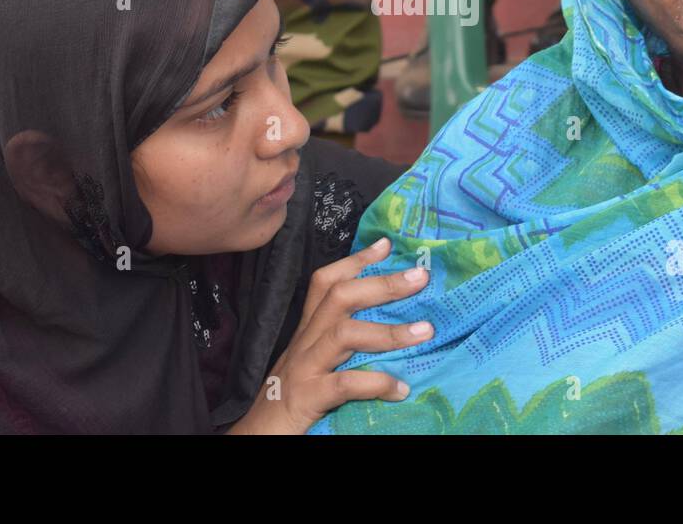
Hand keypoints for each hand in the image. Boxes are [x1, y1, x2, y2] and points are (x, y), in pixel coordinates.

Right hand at [228, 236, 432, 433]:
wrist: (257, 437)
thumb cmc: (290, 402)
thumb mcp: (315, 365)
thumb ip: (343, 347)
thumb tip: (390, 332)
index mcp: (308, 333)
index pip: (326, 284)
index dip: (355, 261)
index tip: (387, 244)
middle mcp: (304, 343)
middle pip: (339, 297)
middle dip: (381, 283)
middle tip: (420, 277)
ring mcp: (303, 369)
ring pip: (343, 333)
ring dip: (388, 331)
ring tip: (425, 331)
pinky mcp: (306, 397)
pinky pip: (344, 384)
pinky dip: (376, 383)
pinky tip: (400, 389)